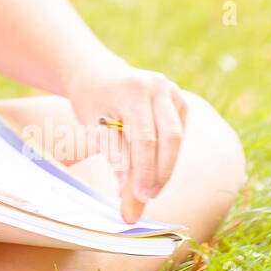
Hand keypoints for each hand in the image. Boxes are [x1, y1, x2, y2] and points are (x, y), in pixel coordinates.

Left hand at [63, 55, 189, 224]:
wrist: (97, 72)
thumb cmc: (90, 100)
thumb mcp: (91, 124)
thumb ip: (112, 153)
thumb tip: (127, 189)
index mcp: (132, 90)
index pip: (144, 138)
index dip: (143, 171)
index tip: (139, 197)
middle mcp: (157, 86)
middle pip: (169, 138)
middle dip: (160, 172)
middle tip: (146, 198)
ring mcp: (172, 90)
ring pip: (177, 137)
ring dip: (166, 166)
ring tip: (149, 190)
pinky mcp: (179, 99)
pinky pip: (179, 132)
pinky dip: (168, 153)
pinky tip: (154, 167)